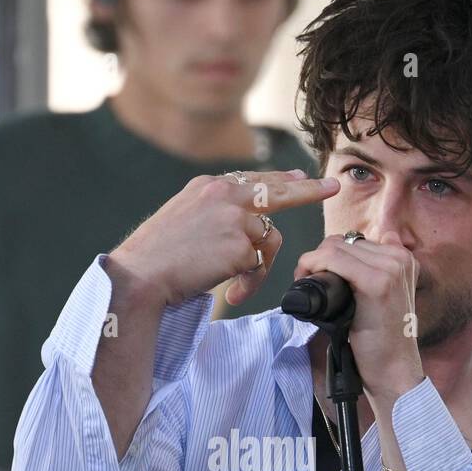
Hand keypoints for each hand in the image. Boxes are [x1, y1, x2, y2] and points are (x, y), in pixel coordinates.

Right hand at [105, 169, 339, 309]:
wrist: (139, 276)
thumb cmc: (153, 259)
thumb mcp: (182, 221)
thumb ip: (212, 215)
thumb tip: (244, 227)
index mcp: (207, 186)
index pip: (252, 179)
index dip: (279, 180)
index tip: (299, 176)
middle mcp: (224, 194)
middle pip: (278, 190)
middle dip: (309, 189)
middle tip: (332, 187)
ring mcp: (234, 217)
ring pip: (270, 240)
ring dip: (260, 269)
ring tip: (239, 290)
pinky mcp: (240, 244)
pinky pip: (259, 266)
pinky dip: (250, 284)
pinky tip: (232, 295)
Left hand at [294, 230, 423, 403]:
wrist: (393, 371)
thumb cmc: (383, 342)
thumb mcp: (384, 299)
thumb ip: (376, 271)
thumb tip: (357, 249)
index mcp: (402, 258)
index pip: (352, 241)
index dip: (327, 256)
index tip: (316, 276)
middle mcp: (400, 258)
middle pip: (341, 242)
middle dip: (317, 259)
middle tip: (306, 282)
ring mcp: (391, 269)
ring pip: (335, 247)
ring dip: (311, 262)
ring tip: (307, 285)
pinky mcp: (378, 283)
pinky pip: (334, 259)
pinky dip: (313, 266)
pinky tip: (307, 281)